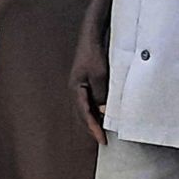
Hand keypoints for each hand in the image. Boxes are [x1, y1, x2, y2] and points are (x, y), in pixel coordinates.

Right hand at [69, 29, 109, 143]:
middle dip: (91, 128)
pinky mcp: (85, 82)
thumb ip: (101, 94)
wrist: (91, 38)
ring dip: (93, 120)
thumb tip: (103, 110)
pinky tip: (103, 113)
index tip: (102, 141)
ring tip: (102, 131)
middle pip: (82, 114)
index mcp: (76, 89)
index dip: (94, 129)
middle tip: (102, 140)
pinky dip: (95, 110)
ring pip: (85, 108)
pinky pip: (89, 101)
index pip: (85, 114)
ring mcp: (79, 86)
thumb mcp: (100, 76)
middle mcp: (75, 90)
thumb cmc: (94, 55)